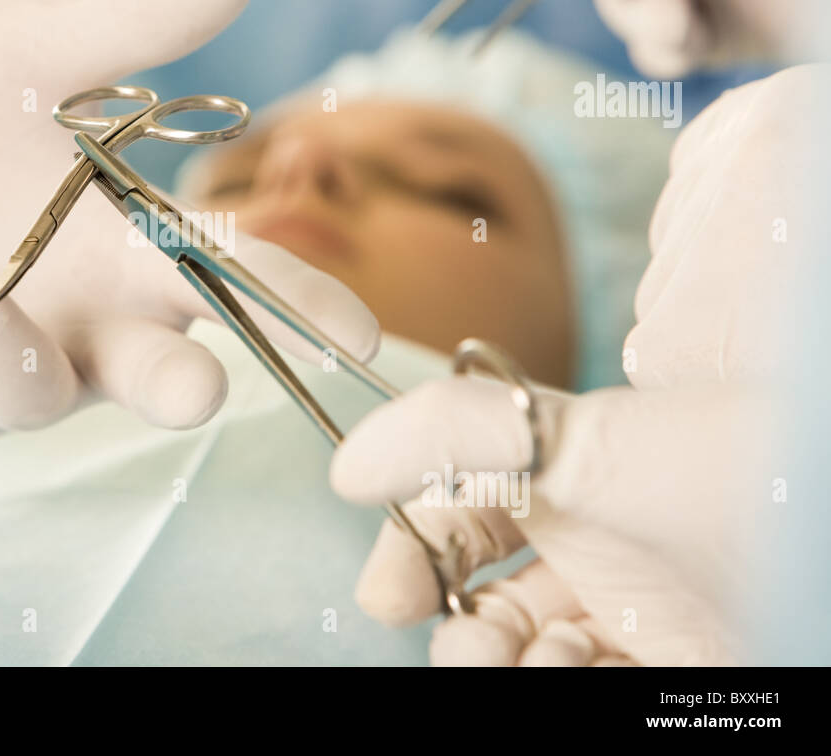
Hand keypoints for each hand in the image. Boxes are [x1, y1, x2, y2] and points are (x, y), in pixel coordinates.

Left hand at [0, 0, 380, 451]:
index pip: (225, 279)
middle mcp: (75, 325)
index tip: (356, 332)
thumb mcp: (20, 51)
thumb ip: (126, 22)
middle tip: (197, 389)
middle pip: (150, 378)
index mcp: (120, 249)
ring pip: (27, 393)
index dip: (292, 306)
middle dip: (178, 386)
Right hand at [328, 66, 822, 663]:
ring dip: (511, 669)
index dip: (410, 558)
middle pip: (489, 616)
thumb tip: (345, 471)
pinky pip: (597, 695)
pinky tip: (578, 672)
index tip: (382, 595)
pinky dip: (567, 694)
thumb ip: (442, 436)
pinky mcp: (672, 672)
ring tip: (539, 658)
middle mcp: (591, 559)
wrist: (809, 506)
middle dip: (461, 638)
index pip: (457, 528)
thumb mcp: (559, 435)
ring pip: (532, 664)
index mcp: (557, 493)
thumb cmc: (703, 462)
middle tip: (474, 645)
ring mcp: (632, 620)